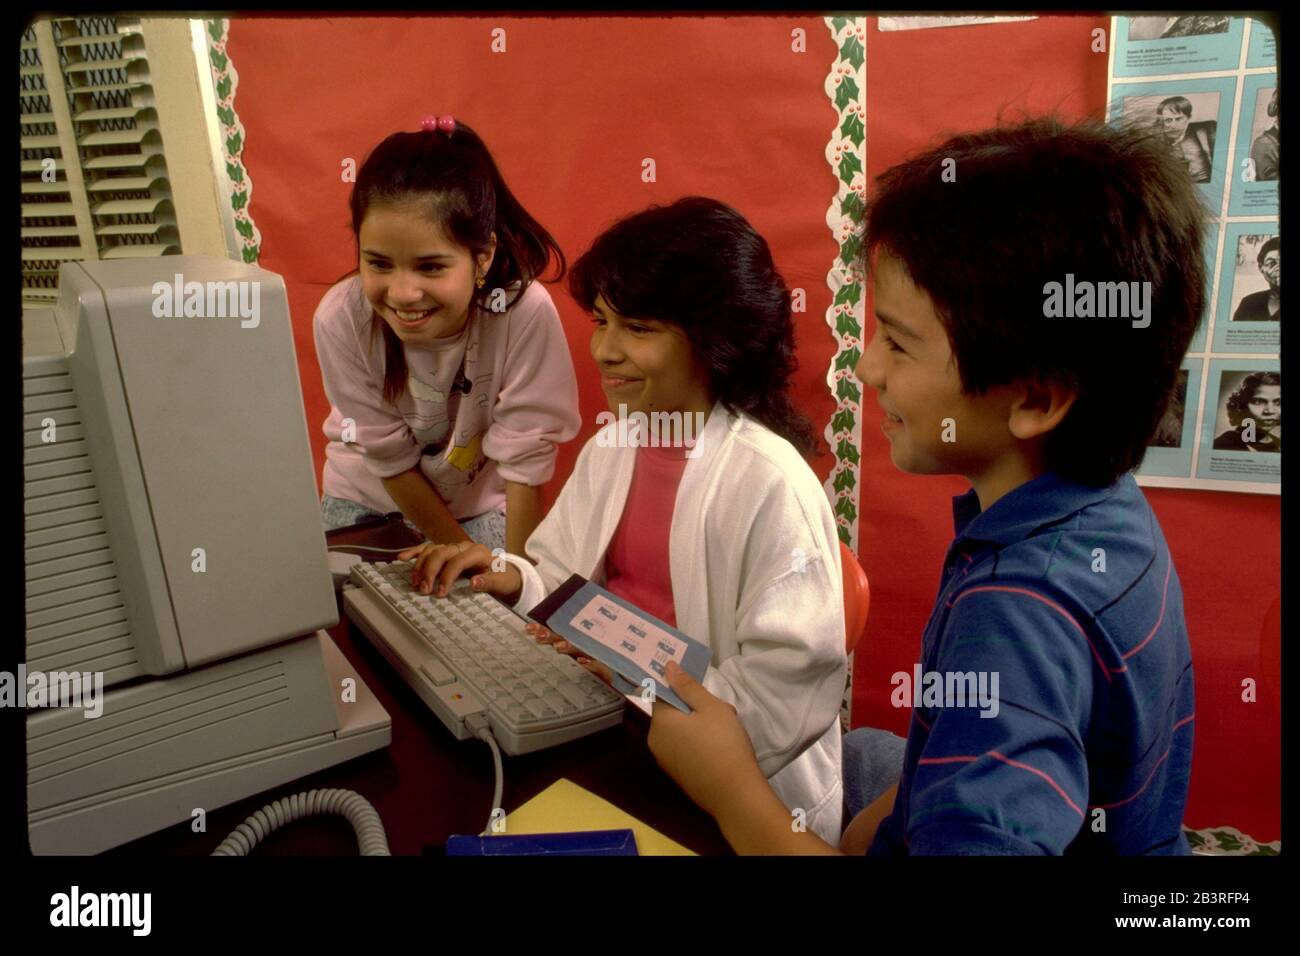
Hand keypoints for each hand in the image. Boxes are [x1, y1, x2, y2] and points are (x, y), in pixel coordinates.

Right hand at [397, 540, 521, 603]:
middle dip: (430, 571)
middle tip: (424, 590)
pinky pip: (428, 548)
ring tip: (415, 582)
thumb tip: (474, 583)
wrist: (505, 573)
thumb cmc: (503, 579)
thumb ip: (489, 583)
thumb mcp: (501, 583)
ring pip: (432, 550)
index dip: (447, 576)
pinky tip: (402, 558)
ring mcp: (454, 547)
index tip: (439, 594)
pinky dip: (414, 552)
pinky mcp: (446, 551)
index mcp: (478, 552)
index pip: (458, 561)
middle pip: (441, 553)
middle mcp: (464, 546)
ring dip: (420, 565)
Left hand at [524, 621, 613, 684]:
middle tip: (539, 636)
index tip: (528, 628)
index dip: (543, 630)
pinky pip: (599, 666)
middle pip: (567, 638)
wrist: (615, 679)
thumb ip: (557, 651)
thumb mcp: (570, 664)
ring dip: (570, 646)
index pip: (556, 634)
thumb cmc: (590, 671)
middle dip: (552, 636)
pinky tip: (582, 662)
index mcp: (572, 645)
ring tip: (558, 646)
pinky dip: (591, 664)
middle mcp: (583, 648)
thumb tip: (534, 641)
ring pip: (581, 649)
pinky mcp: (606, 670)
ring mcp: (595, 657)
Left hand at [647, 660, 762, 819]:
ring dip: (699, 725)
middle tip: (721, 709)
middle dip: (694, 708)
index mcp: (660, 722)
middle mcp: (656, 741)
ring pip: (680, 731)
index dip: (679, 686)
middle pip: (672, 713)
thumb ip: (688, 686)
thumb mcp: (710, 707)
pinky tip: (721, 747)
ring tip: (727, 728)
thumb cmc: (724, 743)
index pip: (661, 694)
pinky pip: (685, 749)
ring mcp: (666, 761)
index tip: (697, 683)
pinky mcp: (679, 775)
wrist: (735, 794)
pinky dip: (699, 743)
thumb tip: (667, 667)